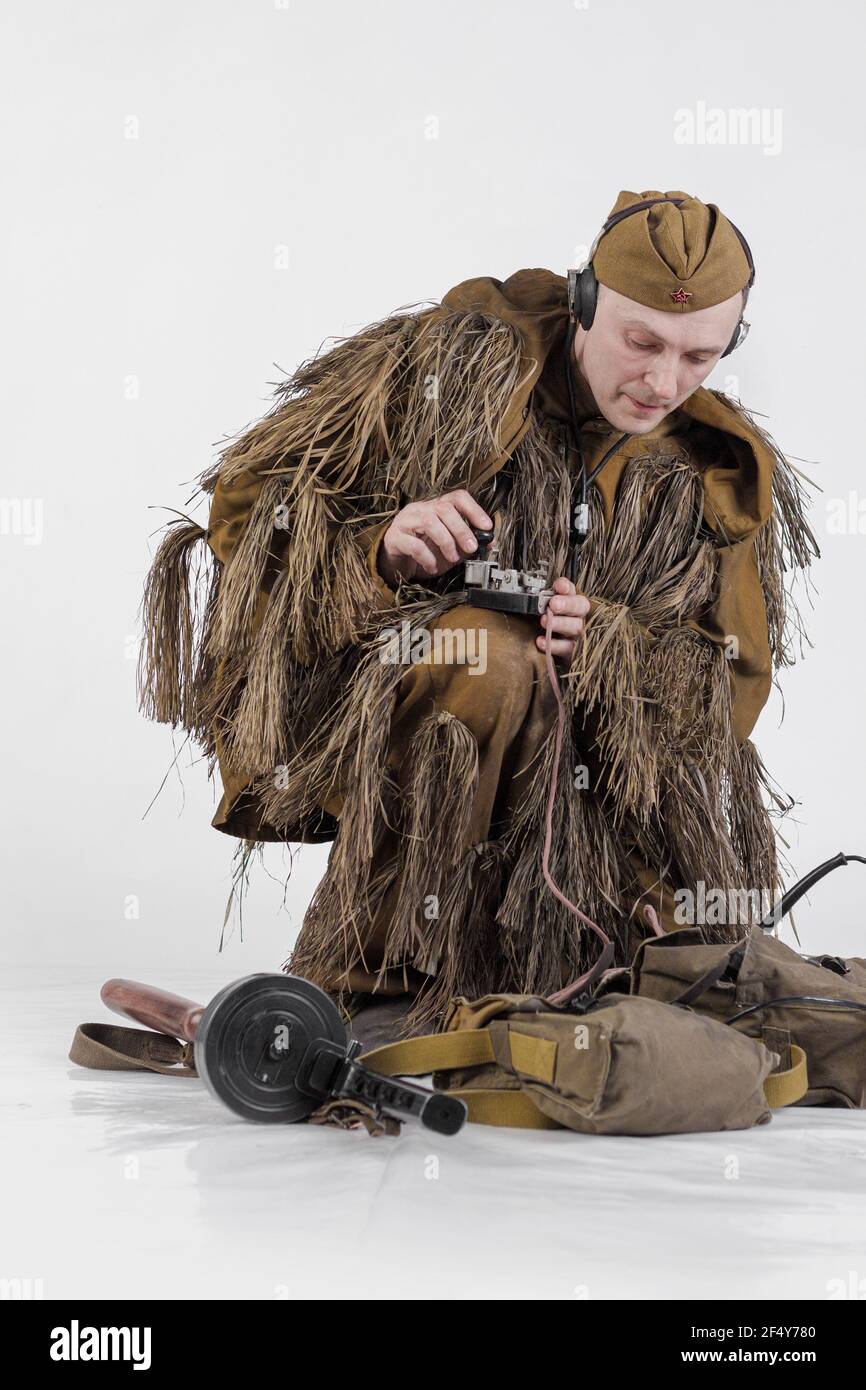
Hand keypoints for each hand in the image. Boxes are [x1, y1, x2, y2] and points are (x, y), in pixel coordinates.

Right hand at [378, 489, 492, 586]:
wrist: (395, 565)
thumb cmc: (422, 553)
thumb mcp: (449, 548)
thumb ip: (466, 544)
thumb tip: (489, 543)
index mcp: (435, 507)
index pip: (457, 497)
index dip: (474, 509)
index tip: (486, 526)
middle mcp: (420, 509)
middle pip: (444, 509)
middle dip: (461, 529)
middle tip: (471, 547)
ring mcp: (405, 521)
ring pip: (429, 522)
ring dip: (446, 542)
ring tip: (452, 558)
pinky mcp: (394, 537)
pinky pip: (414, 545)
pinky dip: (428, 558)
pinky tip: (432, 567)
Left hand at [537, 577, 590, 662]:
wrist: (556, 651)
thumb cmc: (551, 626)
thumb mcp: (547, 613)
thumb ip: (544, 602)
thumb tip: (534, 594)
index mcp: (573, 603)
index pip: (572, 591)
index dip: (566, 587)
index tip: (558, 586)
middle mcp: (578, 617)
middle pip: (580, 608)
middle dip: (567, 605)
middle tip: (554, 604)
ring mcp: (578, 635)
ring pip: (575, 628)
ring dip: (560, 624)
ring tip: (545, 621)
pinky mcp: (573, 652)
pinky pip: (567, 649)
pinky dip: (554, 645)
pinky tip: (541, 641)